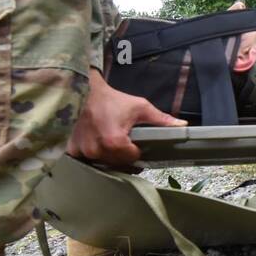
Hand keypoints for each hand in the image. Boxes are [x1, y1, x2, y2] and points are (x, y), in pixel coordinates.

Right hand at [68, 70, 186, 166]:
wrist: (84, 91)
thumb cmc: (112, 99)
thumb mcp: (140, 107)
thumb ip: (161, 119)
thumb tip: (183, 126)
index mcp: (115, 142)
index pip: (133, 158)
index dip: (137, 150)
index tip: (135, 141)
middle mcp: (97, 151)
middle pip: (118, 163)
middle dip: (124, 154)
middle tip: (123, 139)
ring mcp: (84, 152)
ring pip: (104, 163)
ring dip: (109, 156)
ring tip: (110, 140)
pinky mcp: (73, 150)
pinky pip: (88, 160)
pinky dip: (94, 155)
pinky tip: (97, 144)